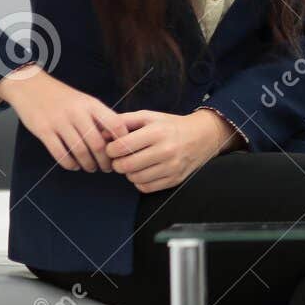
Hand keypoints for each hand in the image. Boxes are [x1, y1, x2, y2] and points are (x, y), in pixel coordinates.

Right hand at [0, 65, 128, 172]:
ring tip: (91, 168)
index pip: (115, 124)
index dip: (122, 141)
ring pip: (79, 151)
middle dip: (105, 160)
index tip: (124, 153)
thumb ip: (100, 117)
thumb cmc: (64, 97)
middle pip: (97, 144)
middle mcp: (78, 113)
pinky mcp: (43, 130)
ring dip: (88, 164)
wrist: (31, 86)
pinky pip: (59, 153)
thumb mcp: (86, 101)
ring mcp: (59, 122)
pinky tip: (73, 166)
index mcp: (92, 105)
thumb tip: (117, 139)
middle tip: (107, 168)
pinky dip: (69, 163)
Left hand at [105, 109, 238, 193]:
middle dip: (117, 163)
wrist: (203, 135)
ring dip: (129, 172)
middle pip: (125, 165)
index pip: (120, 148)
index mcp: (157, 132)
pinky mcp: (175, 179)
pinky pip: (145, 187)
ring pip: (134, 178)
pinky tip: (144, 171)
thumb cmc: (171, 126)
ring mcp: (171, 167)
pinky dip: (140, 181)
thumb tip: (101, 134)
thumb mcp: (149, 116)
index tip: (114, 147)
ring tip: (134, 163)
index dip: (110, 149)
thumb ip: (124, 122)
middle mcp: (165, 150)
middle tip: (121, 157)